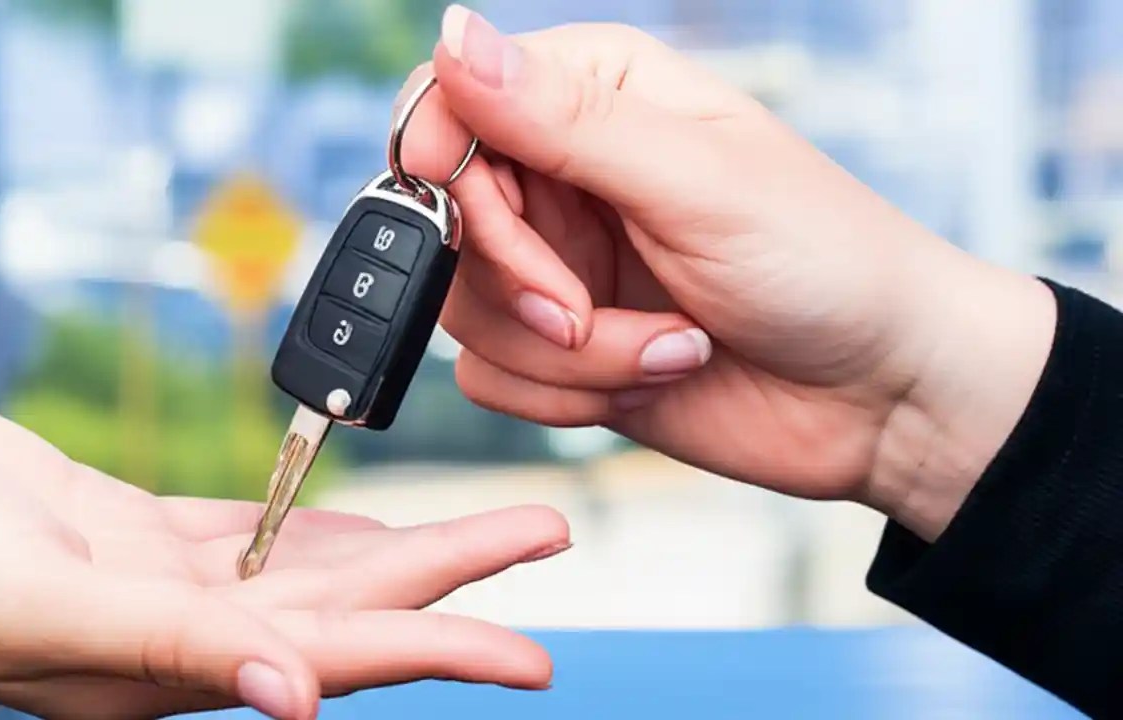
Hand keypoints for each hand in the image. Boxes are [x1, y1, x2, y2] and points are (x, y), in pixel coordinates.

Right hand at [0, 403, 567, 719]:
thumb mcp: (39, 601)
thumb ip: (171, 644)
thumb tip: (296, 697)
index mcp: (168, 668)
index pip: (341, 660)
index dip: (445, 651)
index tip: (533, 653)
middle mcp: (179, 636)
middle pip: (352, 606)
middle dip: (454, 575)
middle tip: (545, 532)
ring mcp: (158, 585)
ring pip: (312, 566)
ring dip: (399, 547)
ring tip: (480, 532)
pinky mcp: (131, 534)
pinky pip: (251, 534)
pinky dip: (312, 523)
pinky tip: (359, 518)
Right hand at [396, 8, 1055, 539]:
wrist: (881, 394)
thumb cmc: (824, 261)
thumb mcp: (695, 178)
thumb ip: (565, 119)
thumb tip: (454, 34)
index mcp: (595, 96)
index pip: (448, 105)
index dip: (437, 167)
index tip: (464, 223)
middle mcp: (565, 176)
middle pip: (444, 222)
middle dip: (521, 283)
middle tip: (585, 310)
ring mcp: (560, 266)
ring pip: (465, 311)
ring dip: (567, 350)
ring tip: (667, 343)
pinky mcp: (563, 348)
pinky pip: (491, 377)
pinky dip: (569, 393)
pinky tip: (654, 374)